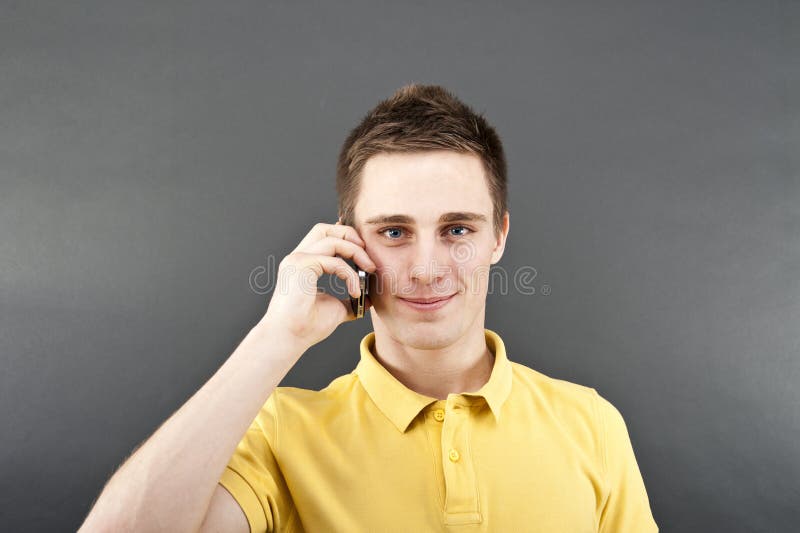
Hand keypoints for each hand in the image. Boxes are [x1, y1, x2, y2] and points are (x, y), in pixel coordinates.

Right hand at [257, 220, 375, 351]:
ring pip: (332, 239)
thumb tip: (368, 299)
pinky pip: (334, 261)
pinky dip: (350, 274)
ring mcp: (297, 260)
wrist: (289, 338)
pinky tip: (355, 292)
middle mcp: (297, 257)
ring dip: (356, 252)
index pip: (323, 236)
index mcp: (303, 263)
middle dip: (350, 235)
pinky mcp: (301, 266)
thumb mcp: (336, 308)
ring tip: (370, 270)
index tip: (364, 249)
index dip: (344, 236)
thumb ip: (350, 299)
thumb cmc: (306, 327)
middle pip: (325, 228)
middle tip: (368, 256)